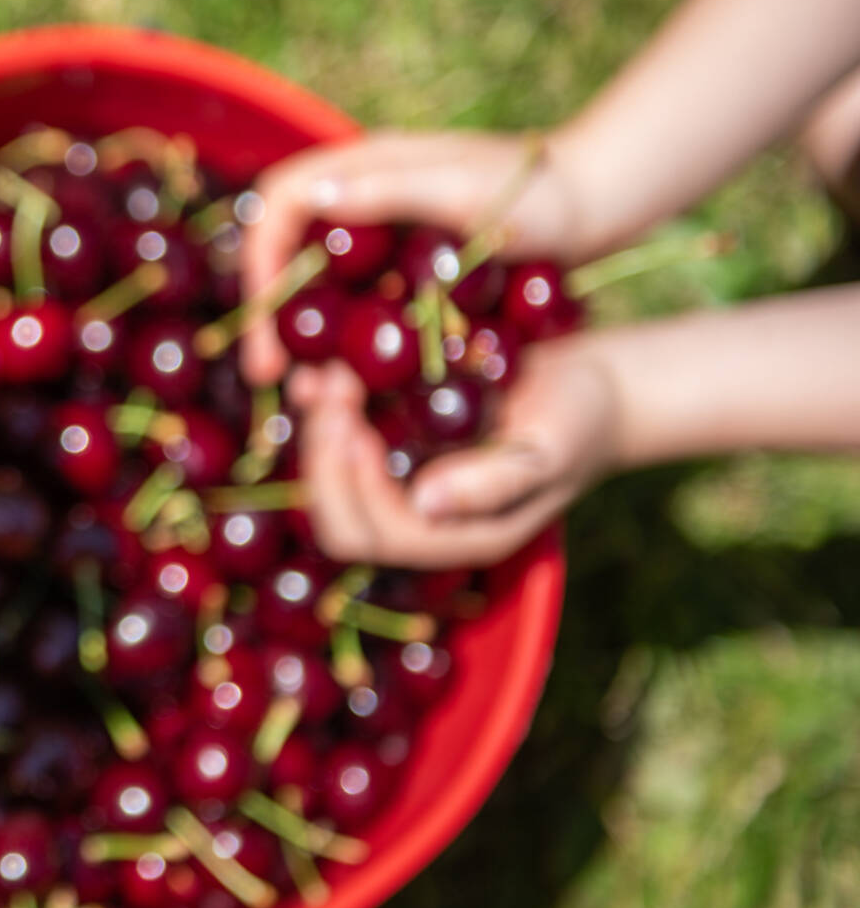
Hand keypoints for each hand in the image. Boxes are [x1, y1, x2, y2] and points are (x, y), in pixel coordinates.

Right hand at [239, 131, 586, 385]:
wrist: (601, 203)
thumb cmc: (541, 193)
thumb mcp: (464, 191)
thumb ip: (390, 191)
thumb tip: (313, 201)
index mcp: (365, 164)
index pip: (278, 204)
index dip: (259, 262)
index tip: (266, 324)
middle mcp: (363, 196)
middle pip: (285, 249)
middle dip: (268, 313)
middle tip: (269, 374)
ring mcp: (383, 232)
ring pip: (316, 283)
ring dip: (301, 336)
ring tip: (306, 390)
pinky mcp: (405, 265)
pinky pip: (354, 302)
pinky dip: (342, 340)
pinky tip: (349, 383)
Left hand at [288, 340, 617, 569]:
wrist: (591, 384)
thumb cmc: (580, 418)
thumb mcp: (549, 450)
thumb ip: (493, 483)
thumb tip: (425, 504)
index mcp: (460, 537)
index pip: (380, 536)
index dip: (352, 485)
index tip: (351, 422)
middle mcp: (422, 521)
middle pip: (341, 518)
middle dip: (323, 457)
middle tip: (329, 388)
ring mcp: (402, 486)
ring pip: (330, 481)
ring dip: (316, 430)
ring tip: (321, 374)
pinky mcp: (392, 448)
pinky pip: (339, 443)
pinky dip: (323, 412)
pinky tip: (319, 370)